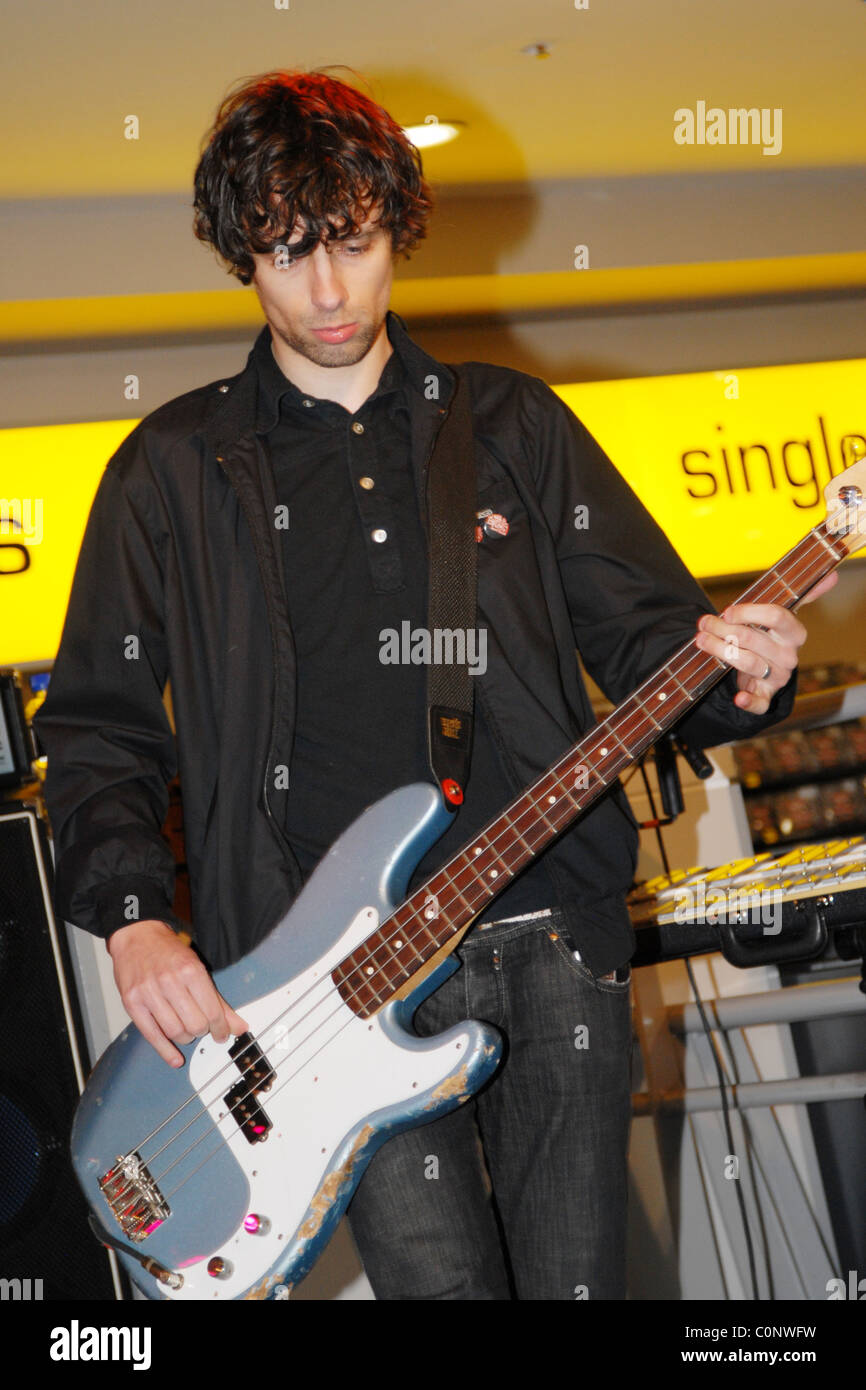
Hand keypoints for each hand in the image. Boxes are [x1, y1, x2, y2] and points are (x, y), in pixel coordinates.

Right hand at [107, 919, 247, 1067]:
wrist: (137, 935)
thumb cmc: (169, 952)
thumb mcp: (197, 967)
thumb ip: (218, 1001)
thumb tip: (239, 1026)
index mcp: (190, 971)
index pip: (212, 1011)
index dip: (221, 1027)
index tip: (222, 1033)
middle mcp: (169, 981)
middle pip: (195, 1025)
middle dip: (203, 1031)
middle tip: (202, 1027)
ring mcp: (149, 993)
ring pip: (175, 1032)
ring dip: (185, 1037)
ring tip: (186, 1030)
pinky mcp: (132, 1003)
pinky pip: (151, 1035)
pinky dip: (165, 1051)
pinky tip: (175, 1058)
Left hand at [693, 572, 837, 715]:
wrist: (765, 670)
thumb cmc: (767, 636)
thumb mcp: (781, 616)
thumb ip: (803, 595)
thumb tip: (832, 575)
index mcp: (794, 633)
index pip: (777, 616)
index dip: (748, 612)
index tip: (727, 611)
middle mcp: (789, 656)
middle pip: (752, 638)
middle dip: (723, 628)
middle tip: (704, 623)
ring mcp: (777, 677)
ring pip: (746, 662)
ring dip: (719, 650)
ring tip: (700, 640)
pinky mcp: (766, 695)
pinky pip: (760, 703)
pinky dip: (749, 702)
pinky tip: (738, 698)